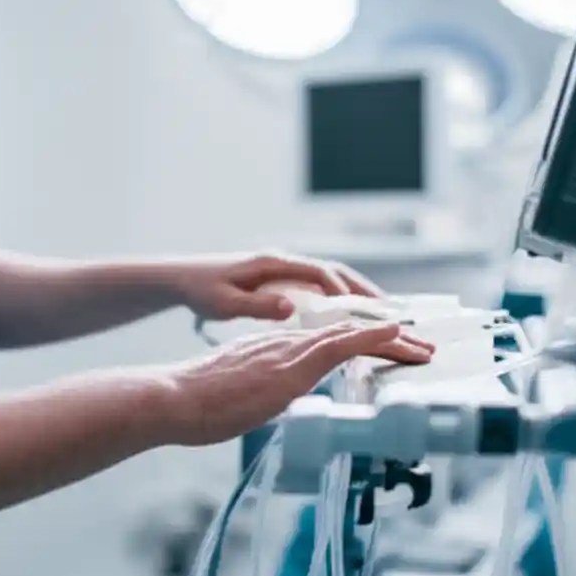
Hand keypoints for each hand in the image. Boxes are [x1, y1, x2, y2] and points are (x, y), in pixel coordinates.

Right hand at [161, 323, 432, 445]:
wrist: (170, 399)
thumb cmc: (192, 405)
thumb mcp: (235, 395)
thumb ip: (258, 394)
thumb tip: (267, 405)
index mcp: (270, 348)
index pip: (325, 340)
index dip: (360, 342)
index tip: (386, 348)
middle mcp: (283, 341)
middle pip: (345, 333)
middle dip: (386, 340)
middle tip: (419, 346)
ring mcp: (288, 350)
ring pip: (351, 336)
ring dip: (391, 341)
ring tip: (422, 347)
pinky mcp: (291, 364)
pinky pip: (340, 344)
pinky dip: (372, 337)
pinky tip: (396, 336)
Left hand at [170, 252, 382, 321]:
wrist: (182, 277)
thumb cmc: (201, 290)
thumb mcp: (225, 303)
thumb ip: (258, 306)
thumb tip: (293, 308)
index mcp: (275, 263)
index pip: (322, 274)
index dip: (347, 293)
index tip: (369, 311)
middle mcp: (284, 261)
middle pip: (335, 271)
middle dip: (365, 291)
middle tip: (393, 312)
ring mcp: (285, 268)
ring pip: (331, 276)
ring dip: (357, 292)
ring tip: (382, 313)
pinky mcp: (281, 277)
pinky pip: (319, 284)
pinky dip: (340, 296)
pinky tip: (350, 314)